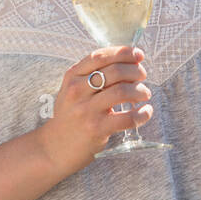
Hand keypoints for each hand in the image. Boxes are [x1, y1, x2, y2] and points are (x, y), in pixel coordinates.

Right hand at [37, 46, 151, 174]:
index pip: (101, 56)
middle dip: (136, 71)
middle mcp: (77, 91)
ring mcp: (86, 110)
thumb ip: (93, 74)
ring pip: (123, 91)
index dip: (124, 52)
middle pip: (116, 71)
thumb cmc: (70, 114)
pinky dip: (142, 114)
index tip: (138, 55)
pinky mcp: (96, 129)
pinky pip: (127, 118)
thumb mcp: (73, 89)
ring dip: (140, 91)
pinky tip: (146, 112)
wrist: (54, 147)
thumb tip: (128, 61)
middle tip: (142, 76)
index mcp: (72, 76)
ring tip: (144, 94)